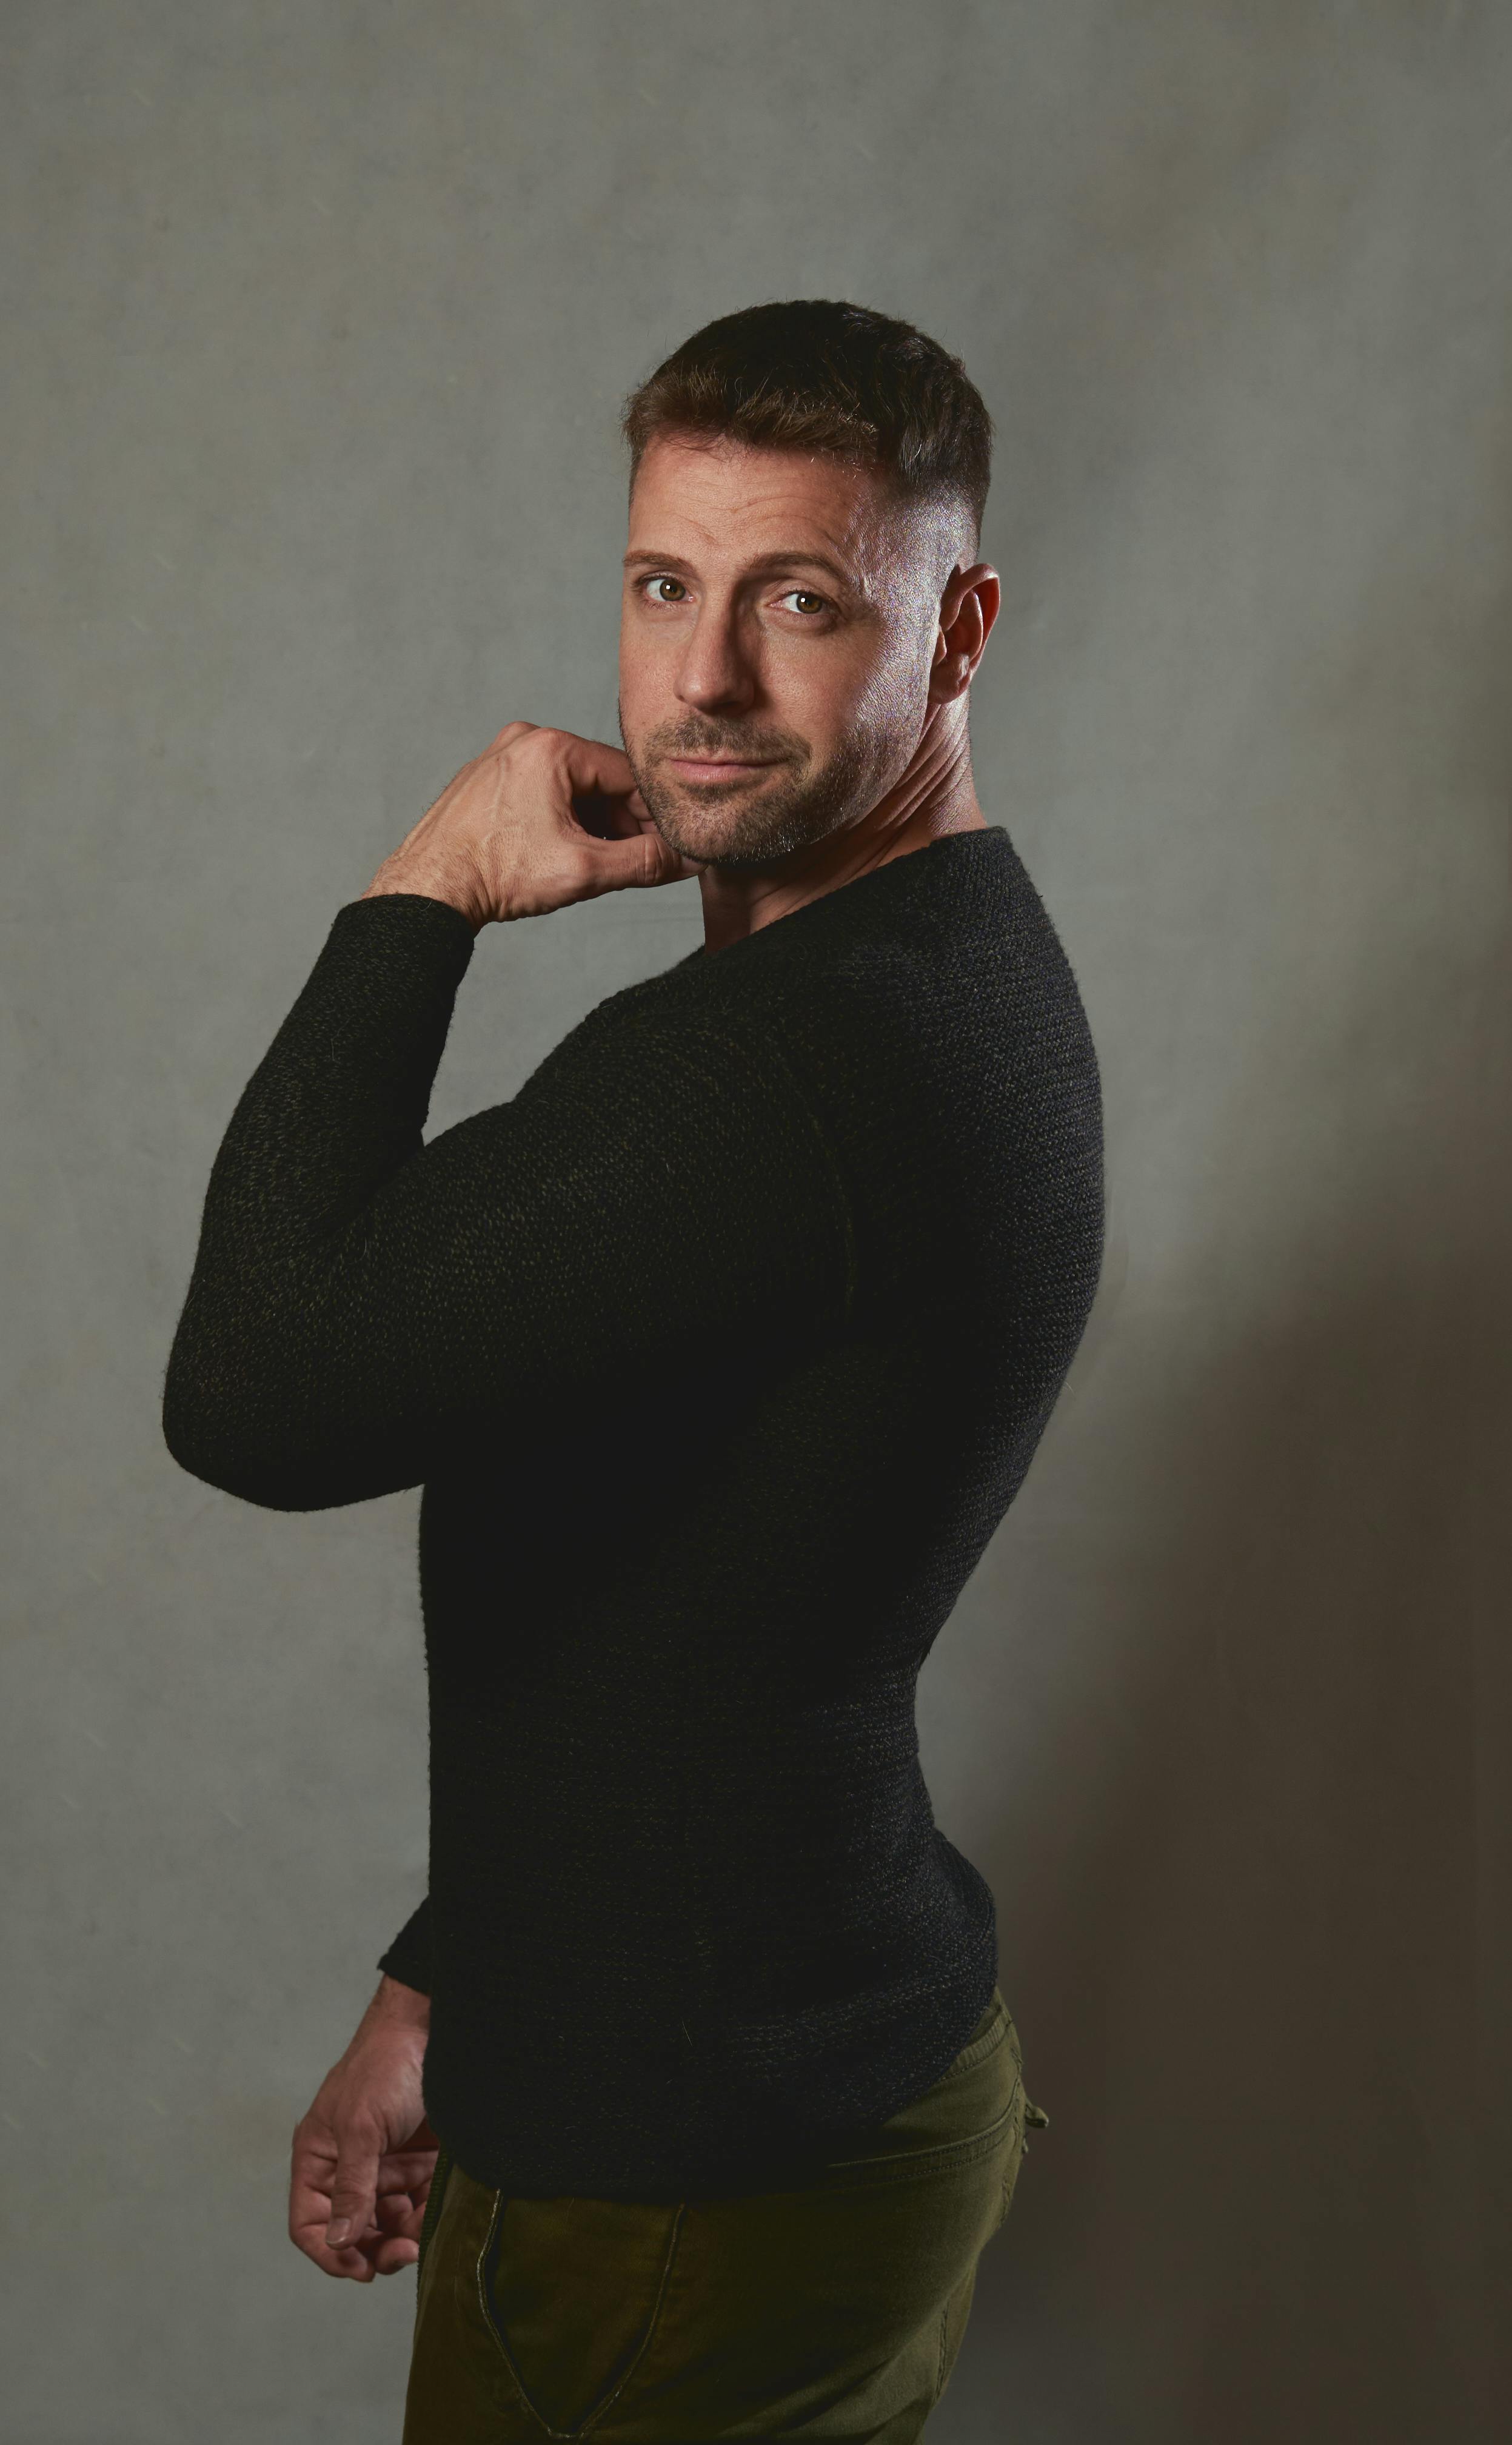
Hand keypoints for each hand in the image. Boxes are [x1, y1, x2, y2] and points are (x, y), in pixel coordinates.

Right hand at [289, 1978, 437, 2282]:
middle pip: (352, 2232)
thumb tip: (338, 2242)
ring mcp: (385, 2167)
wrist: (433, 2030)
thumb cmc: (386, 2067)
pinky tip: (436, 2214)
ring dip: (404, 2237)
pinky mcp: (418, 2163)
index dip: (329, 2253)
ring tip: (421, 2233)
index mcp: (320, 2159)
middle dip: (374, 2249)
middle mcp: (349, 2169)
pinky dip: (426, 2217)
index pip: (310, 2223)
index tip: (359, 2270)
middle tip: (402, 2254)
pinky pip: (418, 2206)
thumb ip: (351, 2188)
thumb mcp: (362, 2128)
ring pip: (388, 2225)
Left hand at [361, 721, 703, 929]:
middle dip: (620, 823)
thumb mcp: (585, 871)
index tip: (668, 848)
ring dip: (591, 826)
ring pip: (571, 790)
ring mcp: (501, 758)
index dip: (653, 816)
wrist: (428, 891)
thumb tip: (687, 861)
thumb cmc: (494, 874)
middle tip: (635, 864)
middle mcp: (524, 741)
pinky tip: (560, 857)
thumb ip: (646, 862)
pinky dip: (560, 823)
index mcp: (551, 747)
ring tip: (592, 866)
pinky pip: (541, 794)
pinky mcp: (487, 780)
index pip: (628, 775)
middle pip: (599, 781)